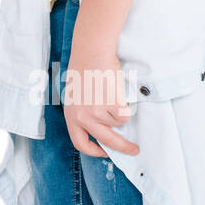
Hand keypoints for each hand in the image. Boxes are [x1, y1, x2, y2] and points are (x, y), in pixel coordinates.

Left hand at [61, 38, 139, 157]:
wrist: (91, 52)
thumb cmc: (84, 68)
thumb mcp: (76, 95)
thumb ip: (84, 111)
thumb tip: (102, 128)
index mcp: (71, 114)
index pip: (80, 142)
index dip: (93, 151)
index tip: (104, 152)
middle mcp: (82, 117)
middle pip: (105, 140)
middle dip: (122, 148)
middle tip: (133, 150)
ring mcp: (97, 112)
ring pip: (117, 123)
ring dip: (119, 112)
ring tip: (112, 94)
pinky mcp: (112, 106)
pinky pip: (125, 115)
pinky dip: (125, 106)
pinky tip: (116, 91)